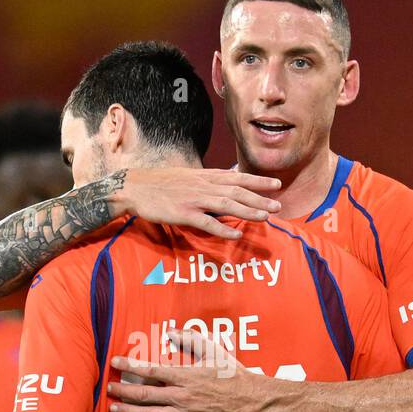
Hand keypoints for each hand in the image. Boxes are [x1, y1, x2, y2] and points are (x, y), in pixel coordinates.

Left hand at [107, 329, 254, 411]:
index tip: (115, 361)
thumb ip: (191, 340)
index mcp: (185, 375)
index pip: (150, 369)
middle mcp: (181, 396)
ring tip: (113, 408)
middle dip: (123, 390)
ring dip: (128, 411)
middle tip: (109, 388)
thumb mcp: (213, 351)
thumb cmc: (234, 375)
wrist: (252, 401)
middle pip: (144, 394)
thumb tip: (171, 332)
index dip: (129, 365)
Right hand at [116, 169, 280, 238]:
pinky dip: (222, 228)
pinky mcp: (183, 213)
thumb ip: (207, 182)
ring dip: (248, 211)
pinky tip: (235, 235)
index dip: (258, 181)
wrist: (134, 187)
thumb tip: (225, 187)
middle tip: (278, 205)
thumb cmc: (160, 184)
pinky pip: (206, 222)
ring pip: (227, 204)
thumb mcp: (188, 177)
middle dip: (260, 198)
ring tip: (265, 217)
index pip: (237, 177)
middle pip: (238, 191)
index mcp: (205, 176)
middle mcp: (203, 185)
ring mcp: (194, 199)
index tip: (276, 185)